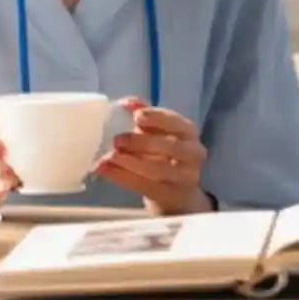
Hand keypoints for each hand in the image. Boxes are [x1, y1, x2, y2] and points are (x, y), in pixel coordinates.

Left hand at [96, 98, 212, 215]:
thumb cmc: (165, 155)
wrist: (178, 193)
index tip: (137, 116)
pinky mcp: (171, 196)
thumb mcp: (159, 133)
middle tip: (116, 140)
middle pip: (170, 146)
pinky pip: (146, 186)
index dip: (157, 118)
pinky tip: (105, 170)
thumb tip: (127, 102)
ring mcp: (185, 177)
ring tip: (109, 157)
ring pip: (159, 169)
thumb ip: (146, 117)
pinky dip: (123, 177)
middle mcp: (193, 153)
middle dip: (141, 142)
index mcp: (188, 132)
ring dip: (131, 162)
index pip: (175, 122)